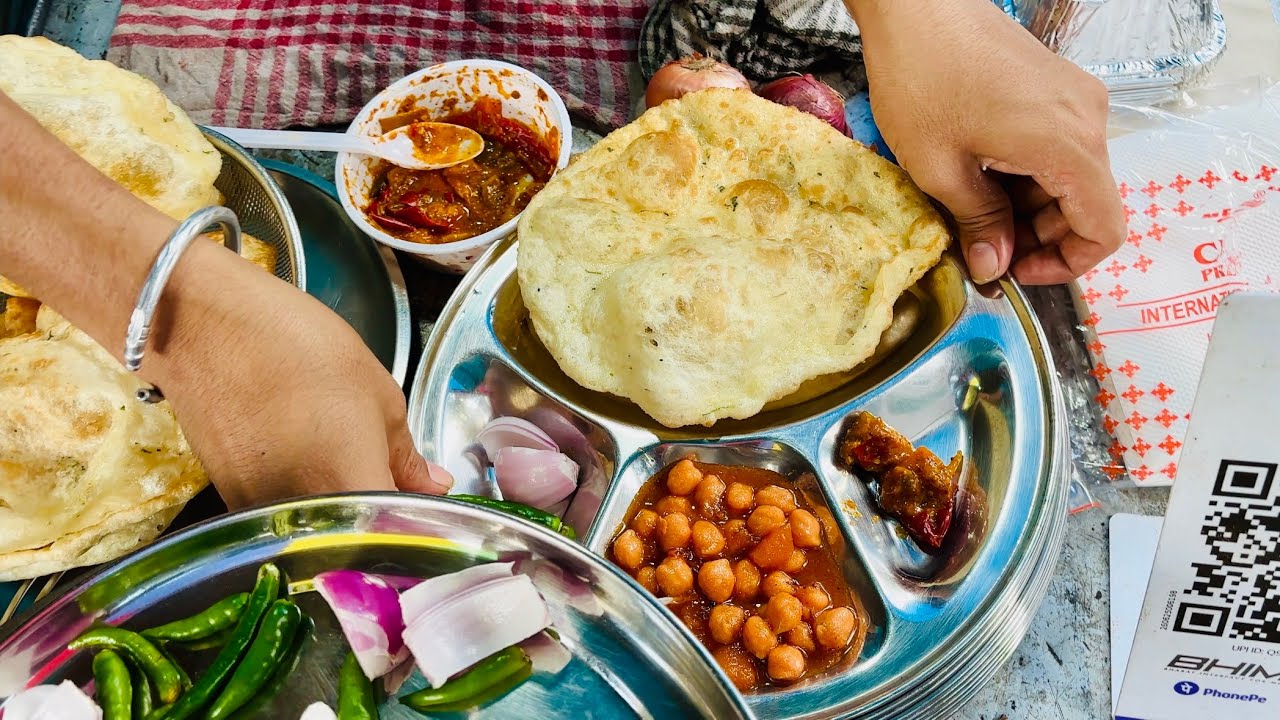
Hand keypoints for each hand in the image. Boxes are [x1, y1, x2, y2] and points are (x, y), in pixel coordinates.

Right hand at [148, 240, 452, 508]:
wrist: (203, 327)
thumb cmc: (301, 349)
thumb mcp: (377, 393)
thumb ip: (406, 454)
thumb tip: (434, 487)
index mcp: (352, 490)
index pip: (401, 537)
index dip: (420, 531)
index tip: (430, 517)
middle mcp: (307, 519)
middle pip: (357, 545)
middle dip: (380, 525)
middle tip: (394, 490)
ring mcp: (265, 517)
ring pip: (320, 535)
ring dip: (341, 513)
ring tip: (343, 466)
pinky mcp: (234, 507)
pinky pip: (285, 520)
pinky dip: (305, 502)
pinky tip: (306, 464)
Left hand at [848, 0, 1124, 283]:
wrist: (917, 6)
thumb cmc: (923, 77)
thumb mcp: (941, 168)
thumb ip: (978, 223)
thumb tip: (995, 267)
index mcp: (1069, 145)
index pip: (1104, 229)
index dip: (1065, 265)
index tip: (1018, 273)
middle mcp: (1087, 120)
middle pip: (1087, 205)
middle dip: (1039, 239)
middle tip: (983, 250)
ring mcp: (1075, 100)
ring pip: (1070, 178)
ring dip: (1029, 208)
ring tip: (972, 214)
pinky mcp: (1055, 89)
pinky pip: (1056, 149)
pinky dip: (1026, 176)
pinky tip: (979, 178)